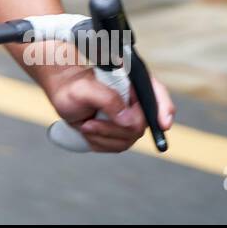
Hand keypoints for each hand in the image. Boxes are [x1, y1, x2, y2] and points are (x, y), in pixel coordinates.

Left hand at [47, 68, 175, 152]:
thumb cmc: (72, 85)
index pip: (157, 93)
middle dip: (114, 128)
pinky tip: (87, 129)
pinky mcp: (120, 131)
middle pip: (141, 124)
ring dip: (104, 136)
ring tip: (85, 125)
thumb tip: (130, 122)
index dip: (164, 108)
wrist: (62, 93)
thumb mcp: (85, 90)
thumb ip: (108, 100)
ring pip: (128, 138)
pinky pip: (118, 145)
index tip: (163, 124)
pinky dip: (100, 142)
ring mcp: (129, 117)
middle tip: (89, 124)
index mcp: (132, 82)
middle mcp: (135, 101)